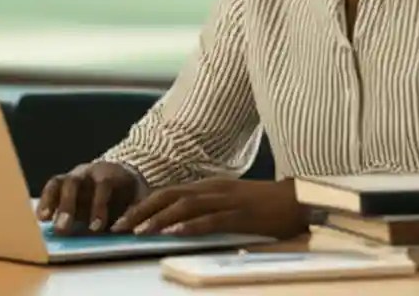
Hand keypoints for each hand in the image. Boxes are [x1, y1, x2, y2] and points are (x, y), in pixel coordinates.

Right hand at [35, 161, 144, 234]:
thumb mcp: (138, 199)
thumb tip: (129, 230)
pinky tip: (41, 217)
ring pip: (59, 183)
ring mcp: (74, 176)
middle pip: (74, 183)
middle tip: (63, 228)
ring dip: (51, 201)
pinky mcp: (63, 184)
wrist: (122, 176)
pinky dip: (45, 201)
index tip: (96, 228)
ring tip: (45, 220)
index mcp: (109, 174)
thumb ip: (134, 212)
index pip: (102, 186)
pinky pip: (51, 188)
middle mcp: (88, 172)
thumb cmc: (129, 193)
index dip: (99, 206)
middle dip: (68, 206)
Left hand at [112, 178, 307, 238]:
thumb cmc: (264, 206)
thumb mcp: (230, 204)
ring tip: (139, 231)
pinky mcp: (241, 214)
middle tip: (117, 226)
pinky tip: (175, 232)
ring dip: (159, 218)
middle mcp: (214, 189)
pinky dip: (191, 225)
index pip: (168, 192)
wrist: (300, 200)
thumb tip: (178, 223)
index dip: (142, 204)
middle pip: (169, 195)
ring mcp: (227, 200)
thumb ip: (207, 209)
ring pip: (185, 206)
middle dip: (140, 210)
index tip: (121, 219)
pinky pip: (211, 219)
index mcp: (209, 186)